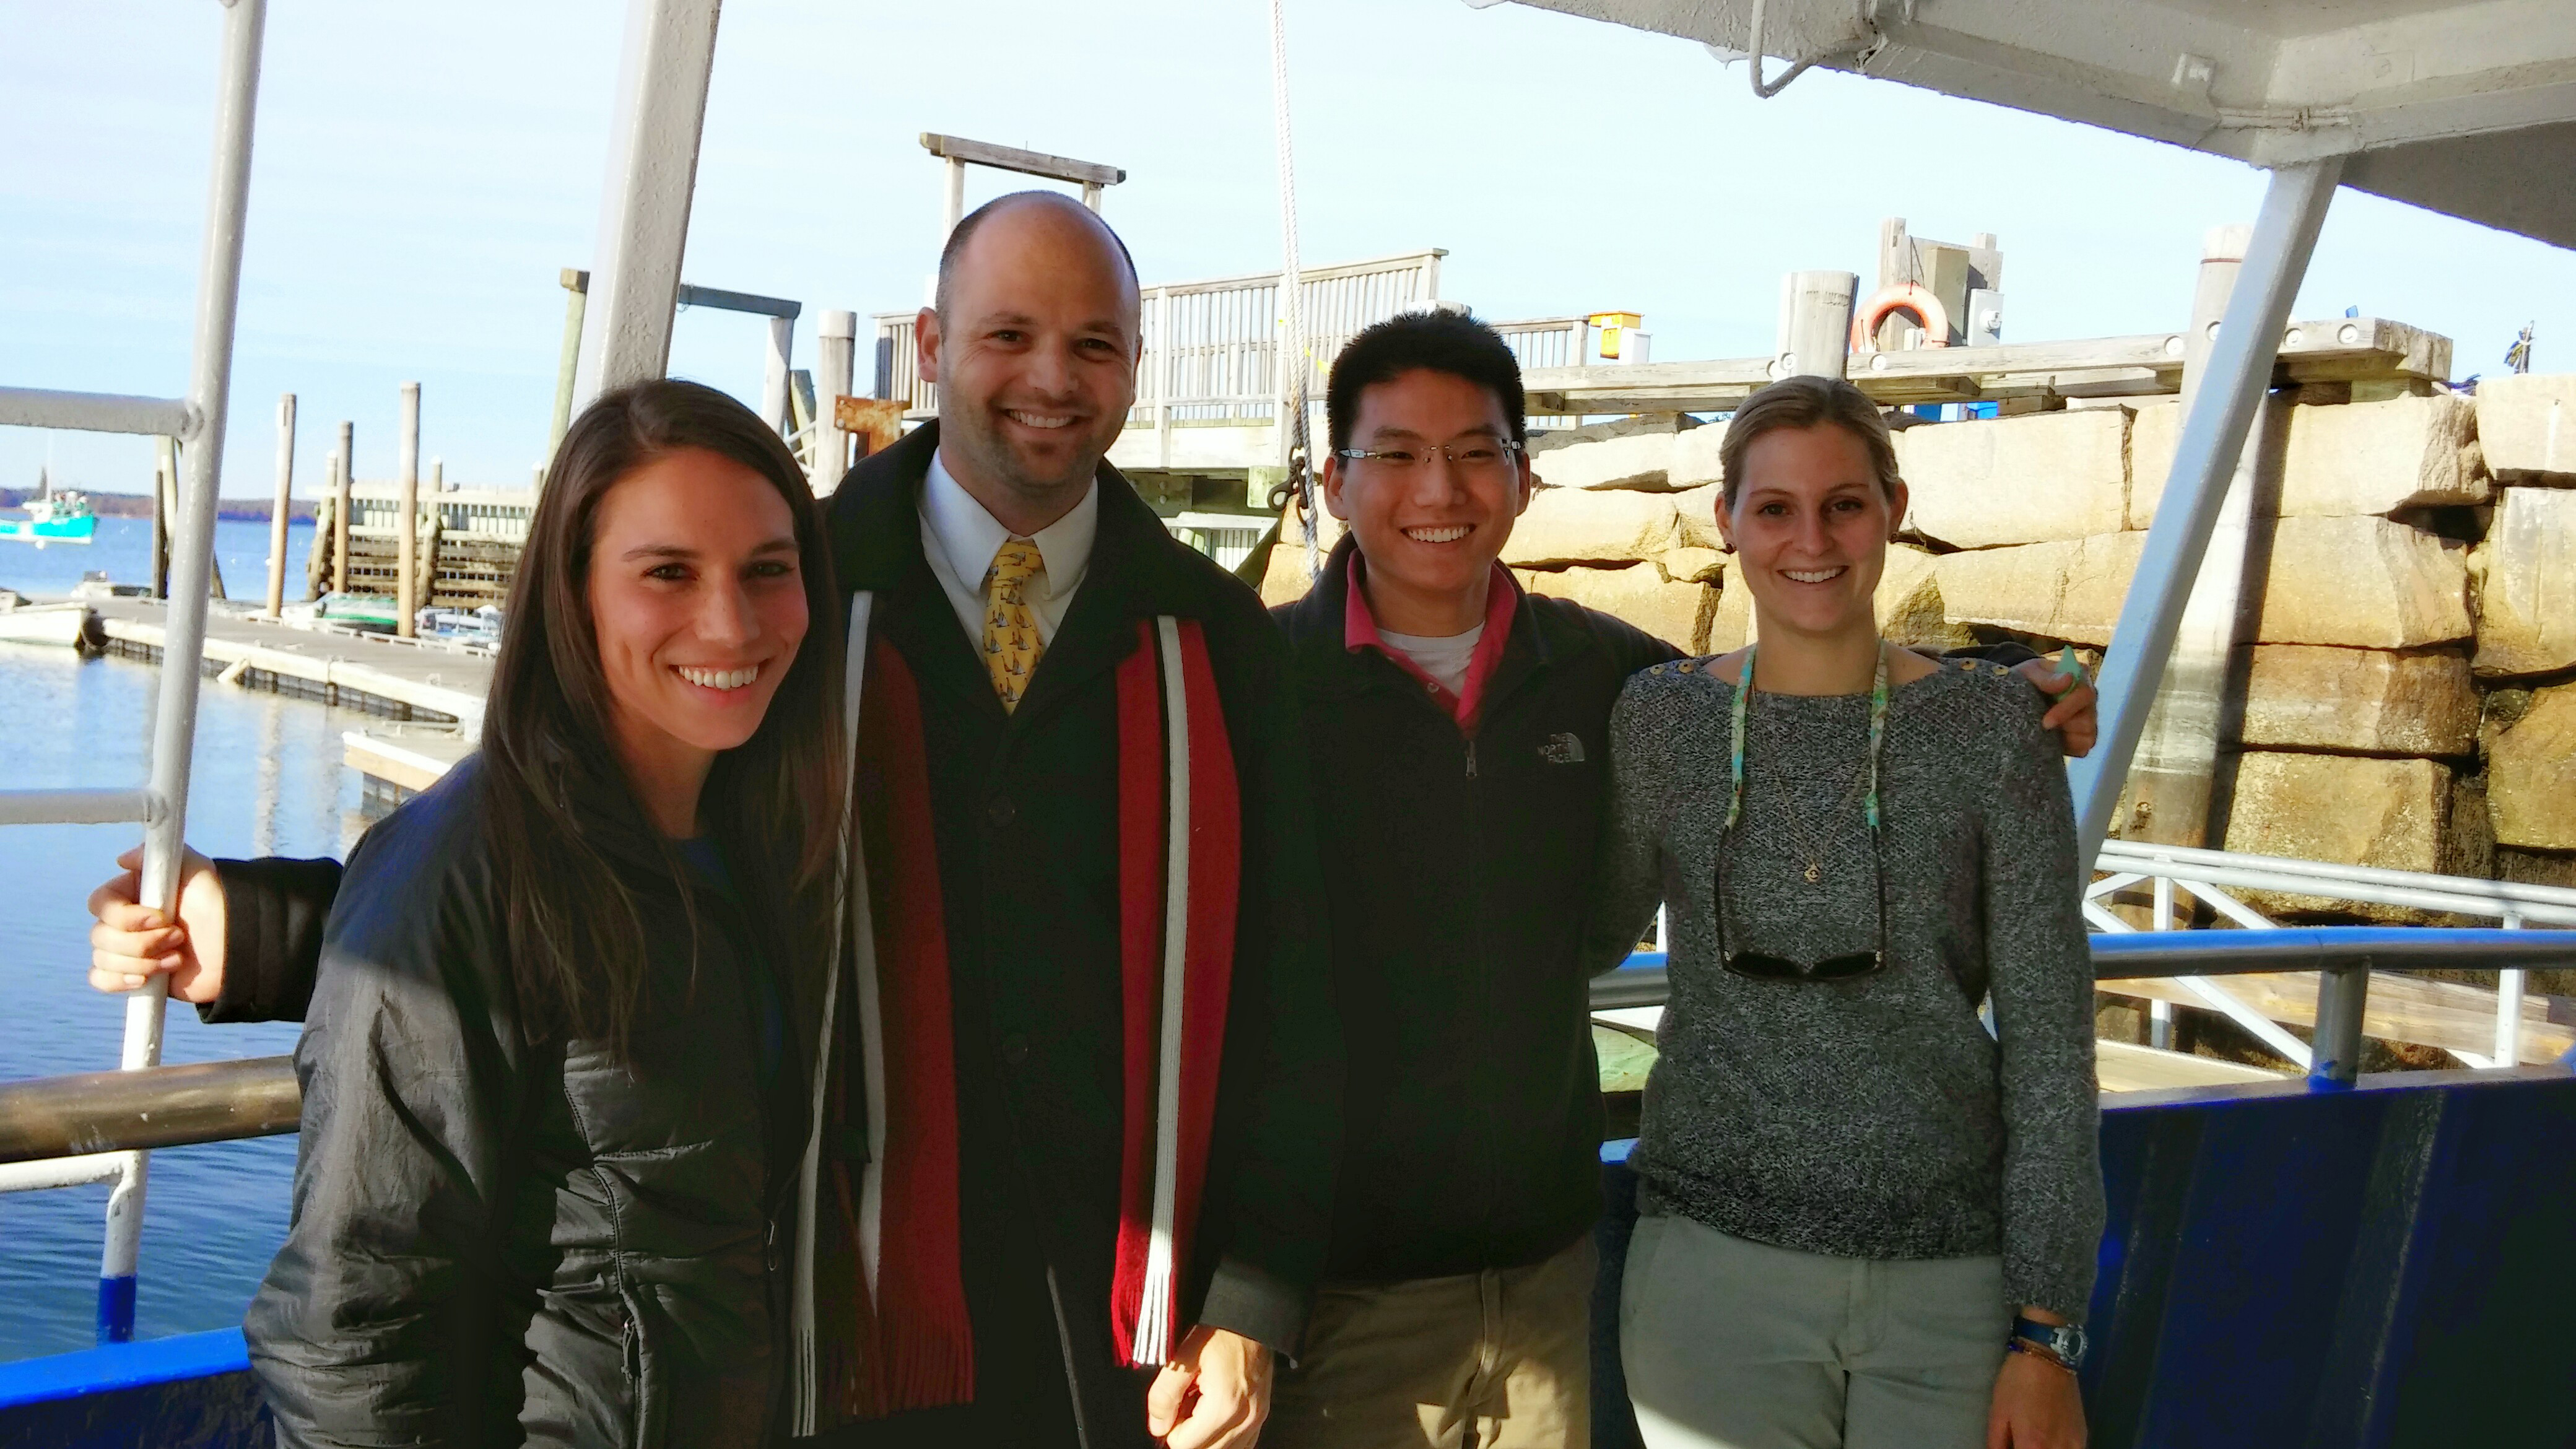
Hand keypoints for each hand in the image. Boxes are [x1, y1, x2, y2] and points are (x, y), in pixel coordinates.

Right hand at [87, 845, 226, 1003]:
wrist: (238, 944)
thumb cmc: (217, 902)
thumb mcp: (194, 868)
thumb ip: (159, 855)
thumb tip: (121, 860)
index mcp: (131, 894)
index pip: (99, 903)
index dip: (125, 916)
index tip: (161, 917)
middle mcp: (123, 921)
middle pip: (100, 936)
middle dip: (143, 942)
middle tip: (179, 936)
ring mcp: (126, 949)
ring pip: (103, 960)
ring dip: (143, 963)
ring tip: (177, 957)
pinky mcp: (132, 974)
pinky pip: (101, 980)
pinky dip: (120, 981)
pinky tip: (147, 980)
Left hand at [1145, 1325, 1273, 1448]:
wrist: (1253, 1316)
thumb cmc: (1219, 1331)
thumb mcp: (1183, 1356)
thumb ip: (1165, 1394)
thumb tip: (1158, 1428)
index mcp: (1224, 1407)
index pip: (1184, 1446)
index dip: (1170, 1427)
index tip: (1175, 1400)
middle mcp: (1245, 1420)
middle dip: (1188, 1435)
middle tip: (1186, 1403)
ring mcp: (1257, 1420)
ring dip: (1205, 1438)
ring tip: (1200, 1407)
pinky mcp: (1262, 1416)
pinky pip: (1241, 1445)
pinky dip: (1223, 1438)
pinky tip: (1215, 1415)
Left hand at [1987, 1345, 2085, 1448]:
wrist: (2048, 1357)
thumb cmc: (2017, 1382)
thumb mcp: (1998, 1413)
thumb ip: (1997, 1444)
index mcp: (2033, 1445)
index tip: (2011, 1447)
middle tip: (2020, 1443)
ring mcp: (2074, 1443)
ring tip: (2033, 1443)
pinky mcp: (2083, 1435)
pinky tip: (2049, 1443)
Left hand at [2015, 658, 2097, 758]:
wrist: (2016, 696)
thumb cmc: (2026, 679)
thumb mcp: (2029, 672)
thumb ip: (2046, 677)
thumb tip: (2068, 679)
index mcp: (2079, 677)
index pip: (2084, 694)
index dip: (2067, 709)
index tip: (2047, 720)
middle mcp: (2087, 697)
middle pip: (2088, 717)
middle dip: (2063, 725)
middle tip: (2043, 727)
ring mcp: (2087, 716)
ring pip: (2087, 733)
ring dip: (2066, 735)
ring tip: (2047, 731)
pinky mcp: (2082, 735)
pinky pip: (2084, 746)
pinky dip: (2069, 746)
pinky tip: (2054, 741)